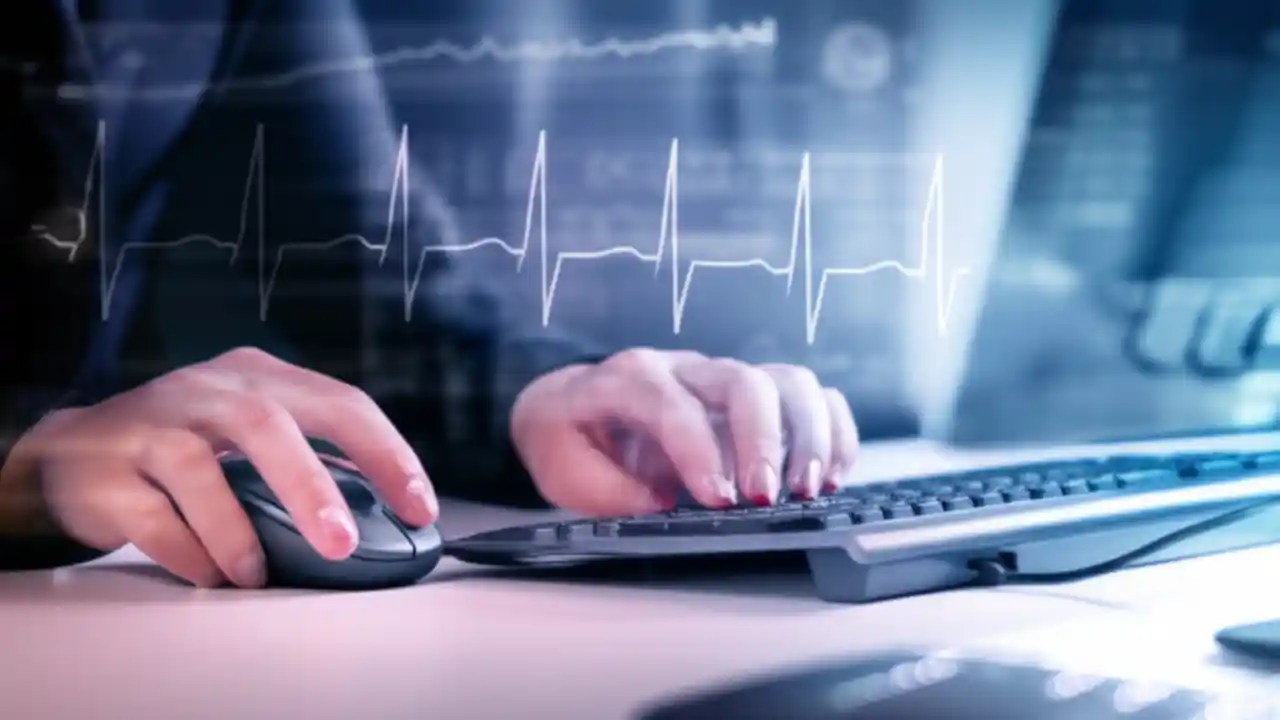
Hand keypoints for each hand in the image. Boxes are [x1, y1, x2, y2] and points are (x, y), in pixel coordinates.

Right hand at [1, 348, 436, 587]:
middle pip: (266, 423)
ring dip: (235, 530)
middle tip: (341, 544)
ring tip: (256, 575)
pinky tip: (210, 574)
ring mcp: (152, 424)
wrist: (74, 452)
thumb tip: (376, 520)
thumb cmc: (189, 446)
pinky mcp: (106, 470)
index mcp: (261, 376)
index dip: (387, 454)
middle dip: (311, 487)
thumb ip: (305, 458)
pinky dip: (187, 551)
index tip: (420, 507)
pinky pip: (150, 515)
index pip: (341, 404)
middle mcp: (208, 389)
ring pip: (198, 468)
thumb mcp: (251, 432)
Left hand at [510, 349, 858, 515]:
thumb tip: (661, 504)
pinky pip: (810, 397)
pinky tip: (832, 476)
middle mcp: (685, 370)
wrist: (572, 407)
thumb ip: (606, 488)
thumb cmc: (569, 438)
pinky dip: (832, 432)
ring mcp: (724, 380)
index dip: (700, 450)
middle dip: (763, 440)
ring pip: (787, 380)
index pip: (672, 405)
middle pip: (742, 381)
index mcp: (629, 380)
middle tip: (767, 498)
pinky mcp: (754, 397)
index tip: (719, 499)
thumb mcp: (563, 469)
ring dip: (809, 435)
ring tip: (810, 490)